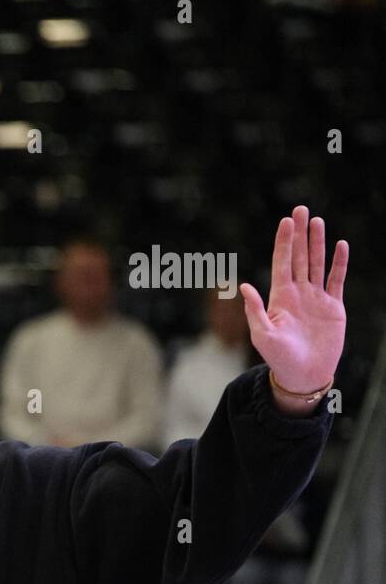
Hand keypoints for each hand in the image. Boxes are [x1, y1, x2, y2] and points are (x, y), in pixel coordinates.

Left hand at [239, 205, 347, 395]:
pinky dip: (339, 263)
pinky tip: (341, 246)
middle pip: (299, 257)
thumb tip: (243, 286)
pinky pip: (337, 280)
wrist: (303, 374)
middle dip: (300, 234)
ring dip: (318, 243)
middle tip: (301, 209)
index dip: (284, 242)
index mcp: (279, 297)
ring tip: (318, 221)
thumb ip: (255, 310)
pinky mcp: (334, 307)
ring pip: (317, 264)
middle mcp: (298, 293)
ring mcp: (316, 298)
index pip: (282, 262)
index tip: (286, 221)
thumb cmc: (278, 358)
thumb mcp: (263, 334)